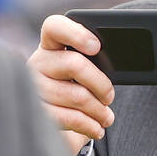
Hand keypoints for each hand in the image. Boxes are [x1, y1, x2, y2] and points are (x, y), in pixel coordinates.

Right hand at [27, 14, 116, 155]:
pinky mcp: (37, 113)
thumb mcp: (86, 71)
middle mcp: (37, 63)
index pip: (54, 27)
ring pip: (76, 95)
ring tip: (106, 117)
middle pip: (74, 64)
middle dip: (101, 84)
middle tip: (109, 96)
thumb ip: (97, 61)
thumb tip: (123, 61)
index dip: (76, 34)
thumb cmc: (78, 90)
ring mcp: (34, 88)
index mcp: (50, 45)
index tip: (97, 47)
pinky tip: (96, 128)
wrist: (59, 123)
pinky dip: (89, 125)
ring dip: (99, 110)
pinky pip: (69, 118)